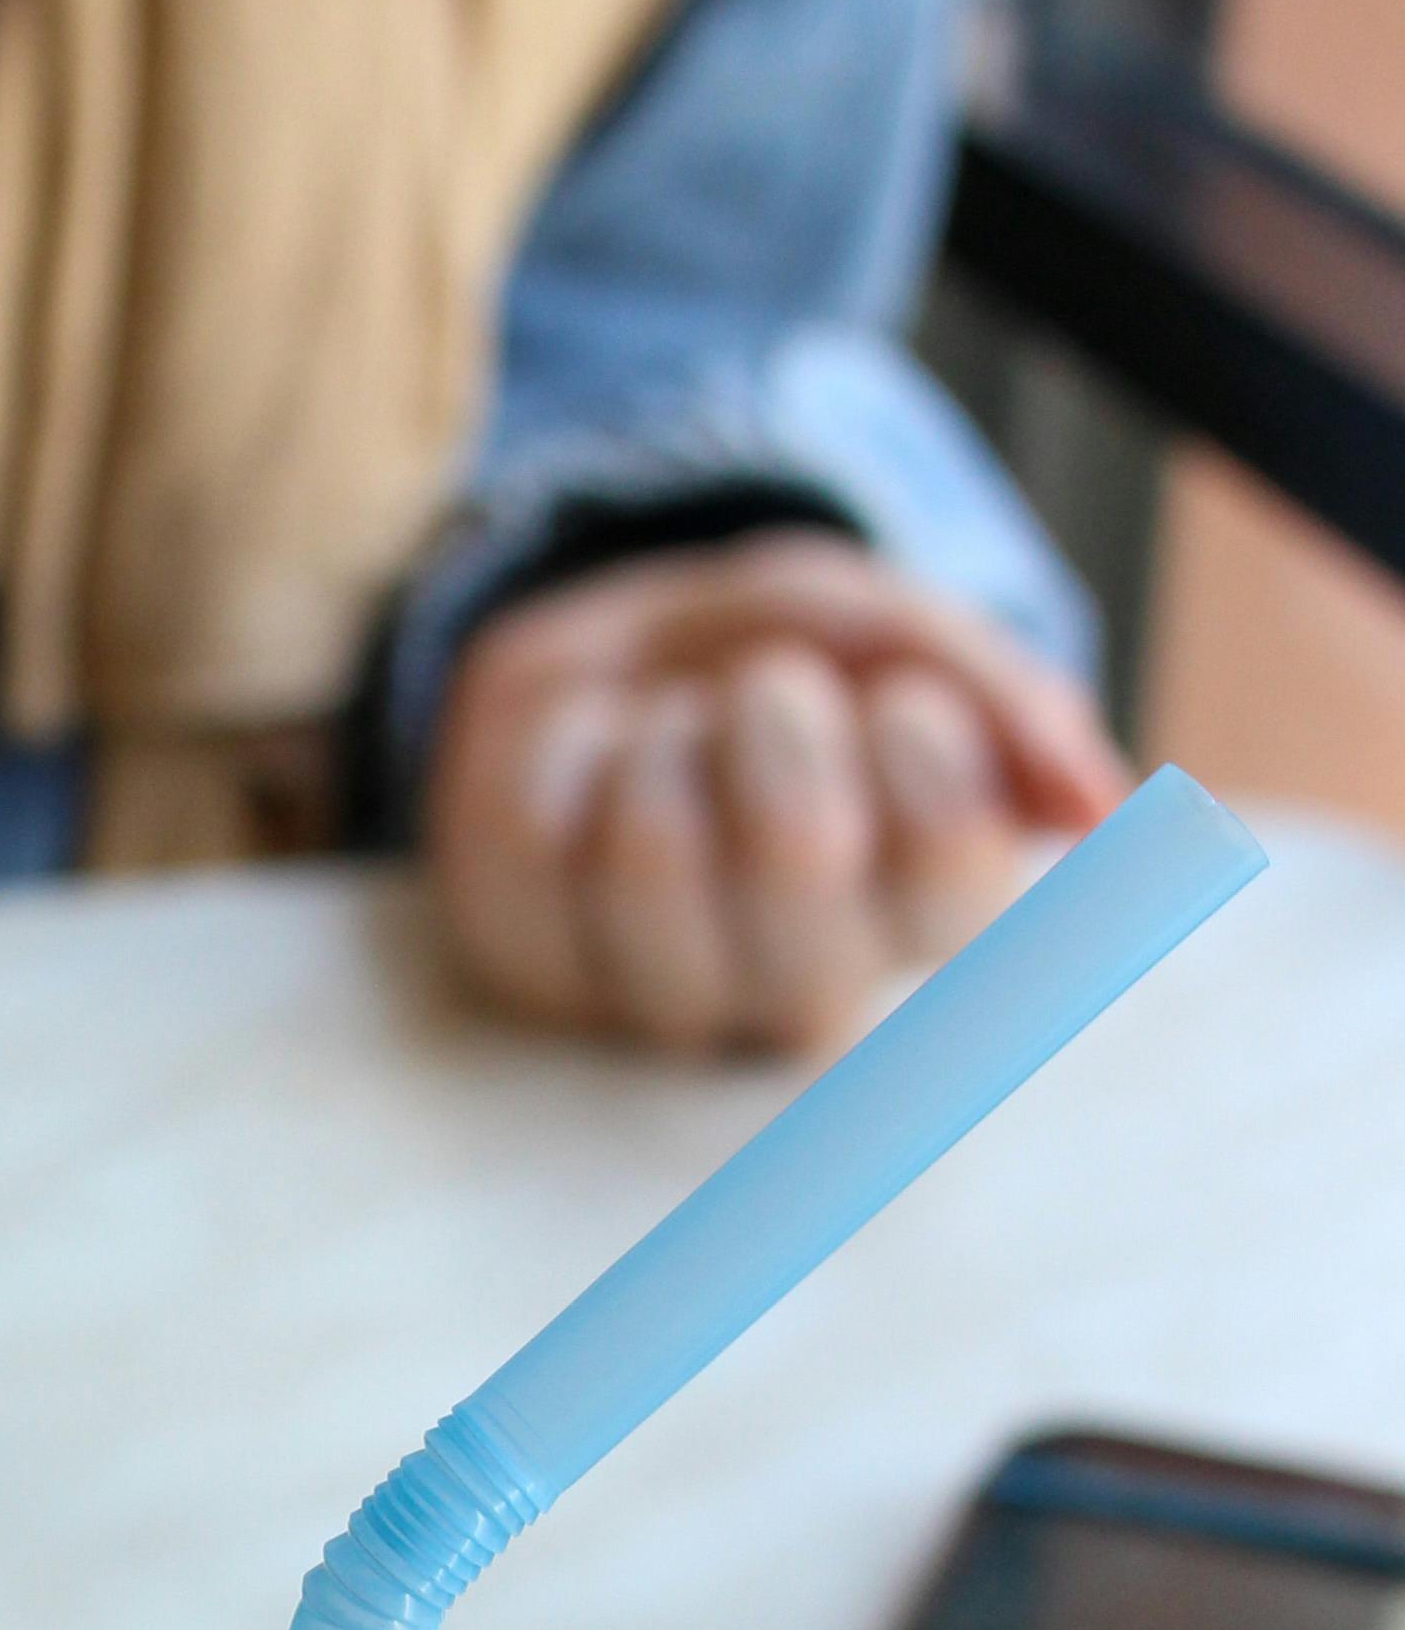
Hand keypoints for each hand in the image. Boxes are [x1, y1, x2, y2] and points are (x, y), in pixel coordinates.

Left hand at [427, 534, 1125, 1052]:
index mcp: (922, 915)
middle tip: (771, 697)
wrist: (600, 671)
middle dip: (779, 727)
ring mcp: (655, 996)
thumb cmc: (771, 670)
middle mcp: (799, 991)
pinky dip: (564, 740)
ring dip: (668, 732)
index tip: (900, 709)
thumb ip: (999, 699)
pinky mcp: (530, 967)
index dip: (924, 766)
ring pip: (654, 844)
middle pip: (800, 865)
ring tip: (676, 731)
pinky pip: (532, 829)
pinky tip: (588, 765)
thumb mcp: (885, 634)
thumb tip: (1099, 812)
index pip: (954, 878)